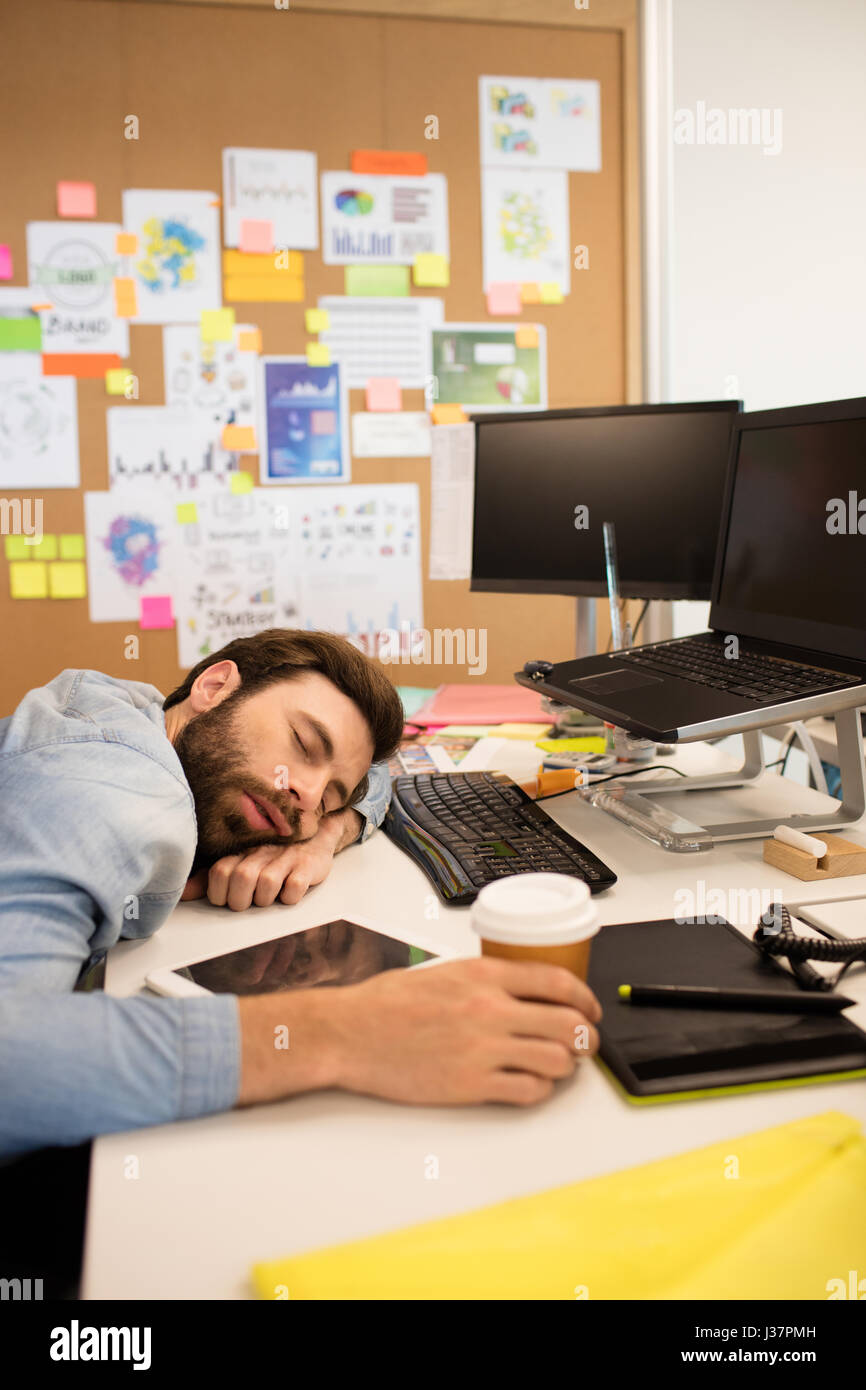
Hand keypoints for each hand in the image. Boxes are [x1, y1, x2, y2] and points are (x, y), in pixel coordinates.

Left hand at [181, 811, 360, 910]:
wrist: (314, 836)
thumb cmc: (272, 854)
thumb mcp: (240, 861)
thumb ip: (209, 877)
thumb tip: (181, 893)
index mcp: (242, 848)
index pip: (219, 872)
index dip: (218, 893)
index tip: (226, 899)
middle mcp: (262, 849)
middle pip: (242, 878)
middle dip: (240, 900)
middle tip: (247, 902)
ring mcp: (287, 856)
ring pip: (268, 882)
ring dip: (266, 899)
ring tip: (269, 897)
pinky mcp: (309, 864)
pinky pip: (296, 886)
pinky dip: (290, 896)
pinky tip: (289, 892)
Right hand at [328, 956, 601, 1105]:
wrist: (350, 1033)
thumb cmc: (387, 1003)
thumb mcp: (443, 972)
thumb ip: (485, 980)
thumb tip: (522, 991)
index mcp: (483, 975)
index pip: (557, 981)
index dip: (585, 998)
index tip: (591, 1009)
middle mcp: (490, 1009)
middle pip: (568, 1023)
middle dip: (587, 1037)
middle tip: (585, 1043)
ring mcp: (482, 1049)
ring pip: (557, 1060)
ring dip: (565, 1066)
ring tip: (558, 1066)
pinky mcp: (470, 1084)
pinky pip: (529, 1091)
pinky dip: (539, 1090)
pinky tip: (530, 1085)